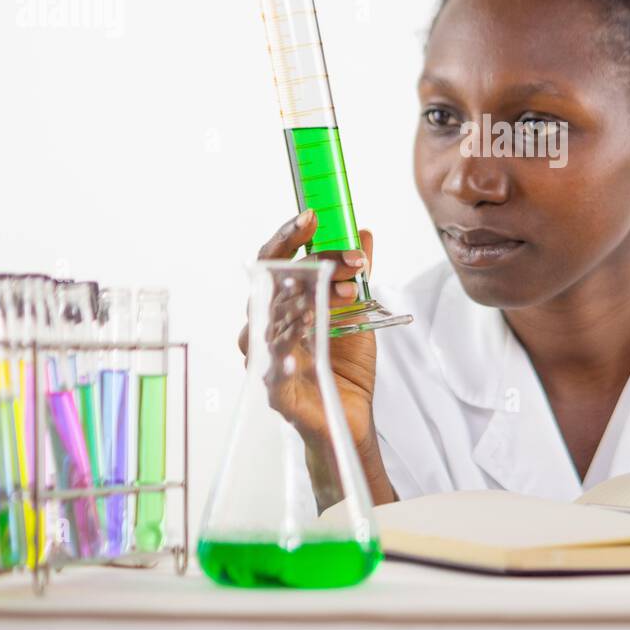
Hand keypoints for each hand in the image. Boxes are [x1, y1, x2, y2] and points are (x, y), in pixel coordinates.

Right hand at [239, 210, 378, 456]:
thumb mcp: (358, 310)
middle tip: (352, 260)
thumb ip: (356, 273)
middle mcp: (266, 325)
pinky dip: (284, 355)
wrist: (350, 412)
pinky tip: (302, 344)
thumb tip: (362, 232)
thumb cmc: (344, 361)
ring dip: (310, 302)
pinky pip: (272, 370)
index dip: (289, 235)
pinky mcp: (276, 391)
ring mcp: (266, 357)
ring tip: (346, 294)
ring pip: (273, 321)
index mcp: (281, 302)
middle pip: (276, 283)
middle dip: (315, 265)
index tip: (313, 216)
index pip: (275, 260)